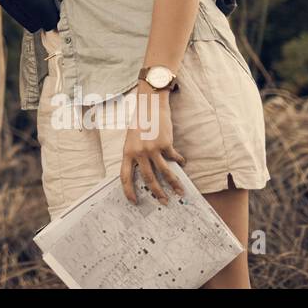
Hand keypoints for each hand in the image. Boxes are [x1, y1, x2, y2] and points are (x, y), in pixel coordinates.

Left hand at [120, 84, 185, 205]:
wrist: (150, 105)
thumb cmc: (140, 121)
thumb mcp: (131, 139)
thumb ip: (135, 154)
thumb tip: (145, 172)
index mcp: (127, 152)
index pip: (125, 176)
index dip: (128, 191)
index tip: (133, 201)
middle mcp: (139, 152)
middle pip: (148, 178)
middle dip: (157, 192)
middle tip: (163, 202)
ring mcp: (152, 149)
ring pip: (165, 173)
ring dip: (174, 184)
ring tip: (180, 192)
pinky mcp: (165, 144)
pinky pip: (174, 158)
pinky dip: (180, 162)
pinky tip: (183, 163)